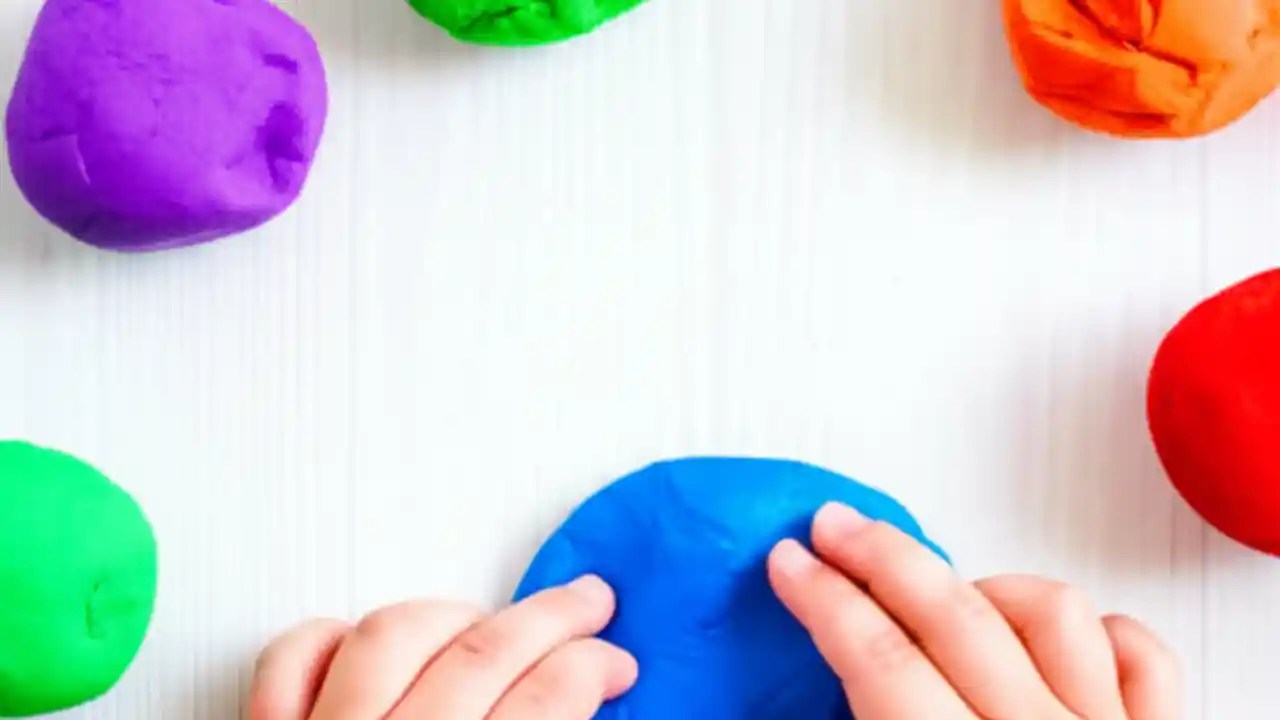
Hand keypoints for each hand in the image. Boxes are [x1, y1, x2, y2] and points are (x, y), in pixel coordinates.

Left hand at [247, 575, 636, 719]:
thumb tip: (577, 702)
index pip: (543, 705)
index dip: (592, 669)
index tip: (614, 662)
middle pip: (481, 657)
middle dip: (550, 617)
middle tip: (589, 602)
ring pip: (391, 637)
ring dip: (454, 616)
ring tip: (490, 619)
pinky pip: (288, 662)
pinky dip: (328, 638)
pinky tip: (366, 640)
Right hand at [768, 503, 1180, 719]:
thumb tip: (805, 683)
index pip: (878, 659)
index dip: (823, 599)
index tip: (788, 561)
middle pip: (951, 615)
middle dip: (880, 555)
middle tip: (833, 524)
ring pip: (1050, 613)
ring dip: (987, 590)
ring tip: (945, 591)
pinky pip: (1138, 651)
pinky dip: (1096, 631)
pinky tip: (1050, 632)